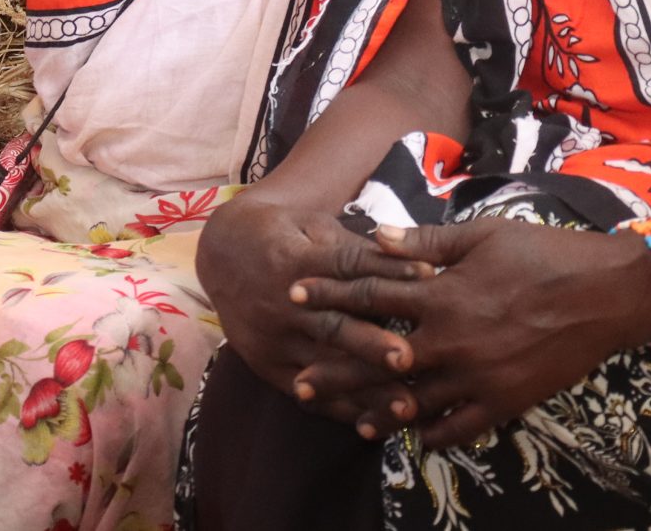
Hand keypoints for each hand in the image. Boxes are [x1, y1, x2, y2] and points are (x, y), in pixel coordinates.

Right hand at [196, 197, 433, 435]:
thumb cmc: (283, 234)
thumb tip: (405, 254)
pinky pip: (306, 392)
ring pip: (325, 367)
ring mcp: (273, 339)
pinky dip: (339, 408)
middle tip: (408, 358)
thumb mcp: (313, 226)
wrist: (222, 252)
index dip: (388, 269)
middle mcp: (283, 304)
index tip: (428, 274)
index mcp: (296, 261)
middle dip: (371, 345)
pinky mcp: (267, 365)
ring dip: (366, 390)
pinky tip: (372, 423)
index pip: (347, 266)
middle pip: (333, 326)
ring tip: (405, 407)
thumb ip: (352, 247)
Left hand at [296, 219, 650, 450]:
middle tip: (298, 381)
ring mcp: (476, 376)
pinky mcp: (503, 401)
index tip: (295, 296)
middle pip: (377, 359)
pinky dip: (431, 432)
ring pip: (412, 401)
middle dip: (335, 369)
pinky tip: (412, 436)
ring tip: (347, 421)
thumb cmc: (545, 254)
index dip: (330, 294)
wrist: (606, 293)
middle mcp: (451, 340)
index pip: (371, 294)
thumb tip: (377, 235)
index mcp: (442, 293)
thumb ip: (427, 239)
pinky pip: (457, 426)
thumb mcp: (484, 235)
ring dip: (376, 410)